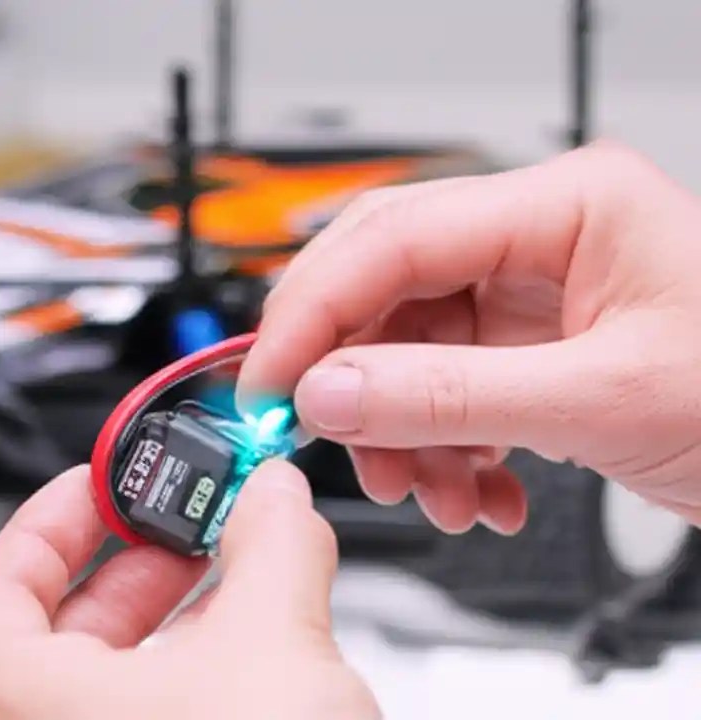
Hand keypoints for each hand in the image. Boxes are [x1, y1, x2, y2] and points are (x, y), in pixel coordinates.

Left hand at [0, 463, 378, 719]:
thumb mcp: (279, 646)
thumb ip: (272, 547)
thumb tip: (275, 502)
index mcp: (19, 705)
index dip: (49, 522)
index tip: (100, 487)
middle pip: (49, 638)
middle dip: (126, 574)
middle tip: (180, 532)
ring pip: (94, 699)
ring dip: (159, 633)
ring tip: (227, 591)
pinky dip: (175, 695)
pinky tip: (242, 674)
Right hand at [237, 139, 700, 532]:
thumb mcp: (602, 398)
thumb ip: (450, 395)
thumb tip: (333, 392)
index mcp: (567, 204)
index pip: (393, 236)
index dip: (316, 311)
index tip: (274, 382)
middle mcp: (540, 239)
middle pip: (387, 289)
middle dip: (354, 374)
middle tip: (318, 432)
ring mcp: (533, 296)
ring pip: (408, 352)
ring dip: (402, 432)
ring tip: (431, 490)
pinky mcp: (532, 352)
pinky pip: (445, 392)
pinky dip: (443, 451)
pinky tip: (477, 492)